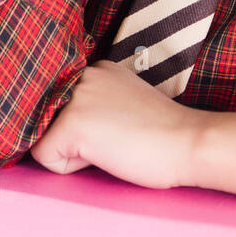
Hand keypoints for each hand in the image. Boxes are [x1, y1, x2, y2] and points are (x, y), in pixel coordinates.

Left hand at [29, 59, 206, 188]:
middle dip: (75, 139)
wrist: (189, 142)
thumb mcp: (125, 103)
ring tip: (113, 145)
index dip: (83, 127)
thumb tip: (69, 124)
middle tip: (117, 138)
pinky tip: (106, 155)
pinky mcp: (72, 123)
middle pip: (51, 121)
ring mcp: (76, 97)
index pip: (61, 104)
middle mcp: (82, 75)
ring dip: (74, 152)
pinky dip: (71, 167)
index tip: (115, 130)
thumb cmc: (164, 133)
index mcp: (97, 69)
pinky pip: (46, 157)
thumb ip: (97, 103)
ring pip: (46, 138)